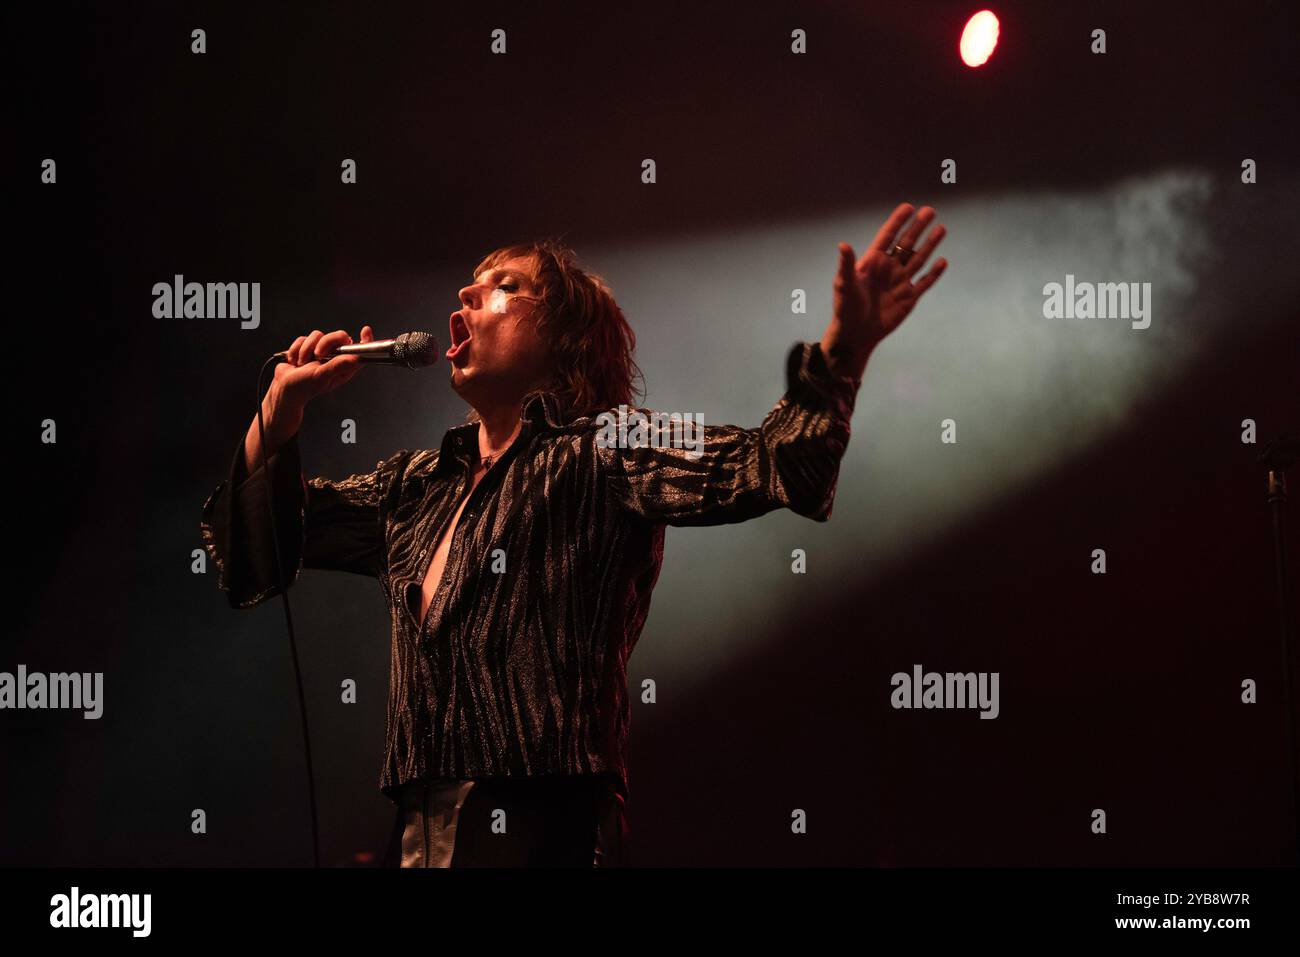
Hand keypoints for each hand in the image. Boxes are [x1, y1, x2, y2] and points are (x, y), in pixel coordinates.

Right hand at [272, 325, 374, 408]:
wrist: (283, 387)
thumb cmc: (304, 387)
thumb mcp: (322, 377)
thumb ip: (337, 366)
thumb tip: (355, 358)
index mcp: (343, 366)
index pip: (358, 351)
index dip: (365, 340)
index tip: (365, 330)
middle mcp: (334, 358)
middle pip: (339, 336)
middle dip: (325, 342)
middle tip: (317, 354)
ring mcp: (320, 351)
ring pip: (318, 335)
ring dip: (306, 349)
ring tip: (302, 364)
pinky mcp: (306, 347)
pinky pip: (303, 338)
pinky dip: (296, 349)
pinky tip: (294, 362)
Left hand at [821, 203, 947, 379]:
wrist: (856, 334)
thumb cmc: (846, 308)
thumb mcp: (844, 284)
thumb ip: (847, 264)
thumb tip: (843, 245)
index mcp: (873, 261)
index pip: (888, 236)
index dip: (898, 221)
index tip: (909, 207)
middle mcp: (888, 268)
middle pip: (906, 243)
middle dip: (918, 227)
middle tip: (930, 211)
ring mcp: (900, 282)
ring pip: (918, 258)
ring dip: (929, 244)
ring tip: (941, 228)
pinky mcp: (909, 298)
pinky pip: (924, 282)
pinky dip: (934, 273)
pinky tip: (942, 261)